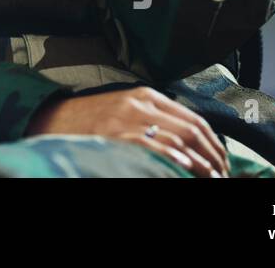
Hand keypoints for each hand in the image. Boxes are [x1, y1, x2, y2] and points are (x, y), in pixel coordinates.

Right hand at [25, 85, 230, 176]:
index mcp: (144, 94)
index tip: (222, 160)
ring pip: (180, 141)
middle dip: (213, 156)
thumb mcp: (123, 108)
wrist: (52, 119)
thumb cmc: (89, 119)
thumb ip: (152, 115)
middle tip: (222, 175)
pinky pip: (157, 149)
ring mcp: (129, 120)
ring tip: (212, 179)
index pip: (193, 117)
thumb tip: (187, 139)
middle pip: (191, 130)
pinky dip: (177, 161)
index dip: (214, 142)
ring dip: (202, 164)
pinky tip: (188, 171)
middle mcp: (140, 104)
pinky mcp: (118, 136)